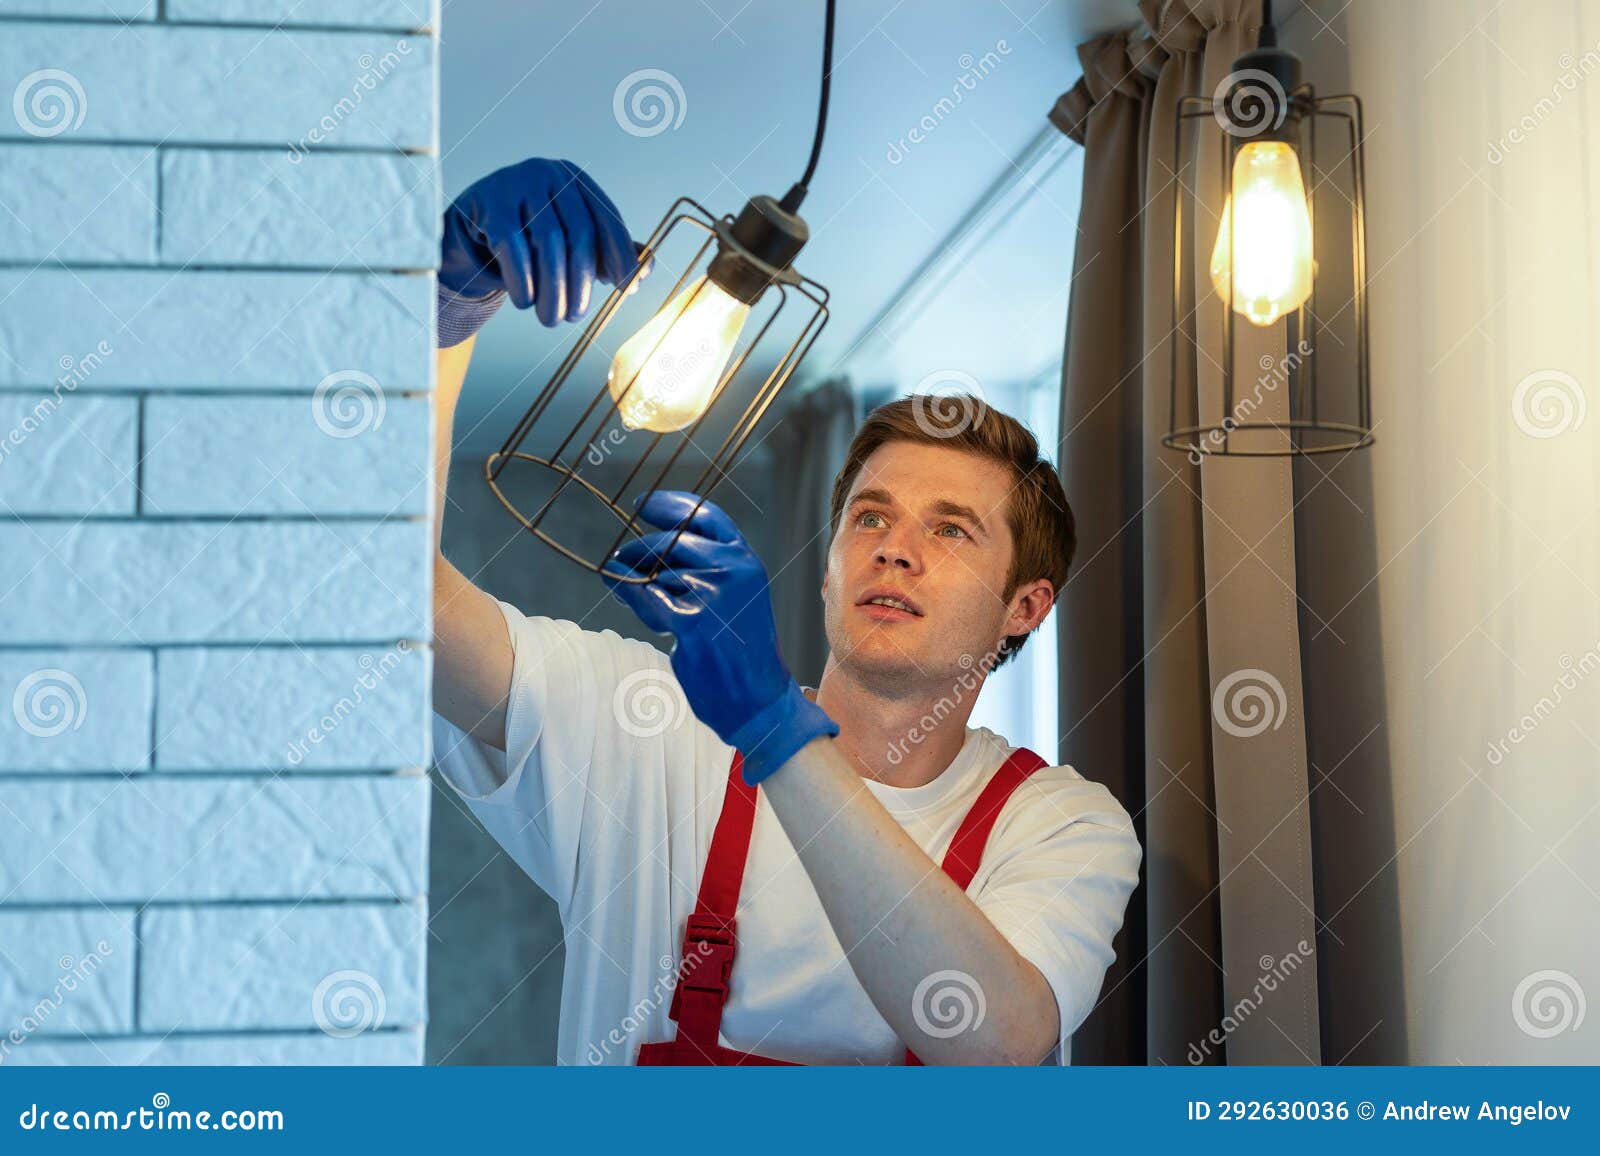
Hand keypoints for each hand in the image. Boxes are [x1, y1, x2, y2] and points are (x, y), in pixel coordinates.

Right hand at [437, 157, 646, 342]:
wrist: (473, 224)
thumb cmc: (531, 235)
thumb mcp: (571, 239)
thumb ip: (609, 252)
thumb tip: (645, 271)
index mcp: (576, 181)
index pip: (607, 219)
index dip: (621, 256)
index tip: (627, 290)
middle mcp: (550, 174)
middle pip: (579, 234)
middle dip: (581, 283)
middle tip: (575, 318)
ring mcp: (517, 183)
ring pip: (547, 242)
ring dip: (553, 289)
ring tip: (551, 318)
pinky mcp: (490, 204)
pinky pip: (512, 246)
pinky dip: (522, 280)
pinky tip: (524, 301)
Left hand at [600, 491, 838, 784]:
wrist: (758, 701)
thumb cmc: (740, 652)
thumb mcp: (736, 597)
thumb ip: (707, 569)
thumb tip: (650, 550)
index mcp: (746, 561)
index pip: (705, 515)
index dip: (669, 505)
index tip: (641, 504)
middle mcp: (734, 570)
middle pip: (672, 540)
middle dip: (640, 548)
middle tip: (622, 556)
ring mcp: (715, 594)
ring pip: (656, 572)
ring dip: (638, 582)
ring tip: (638, 596)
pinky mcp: (693, 621)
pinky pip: (644, 596)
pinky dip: (623, 587)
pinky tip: (613, 581)